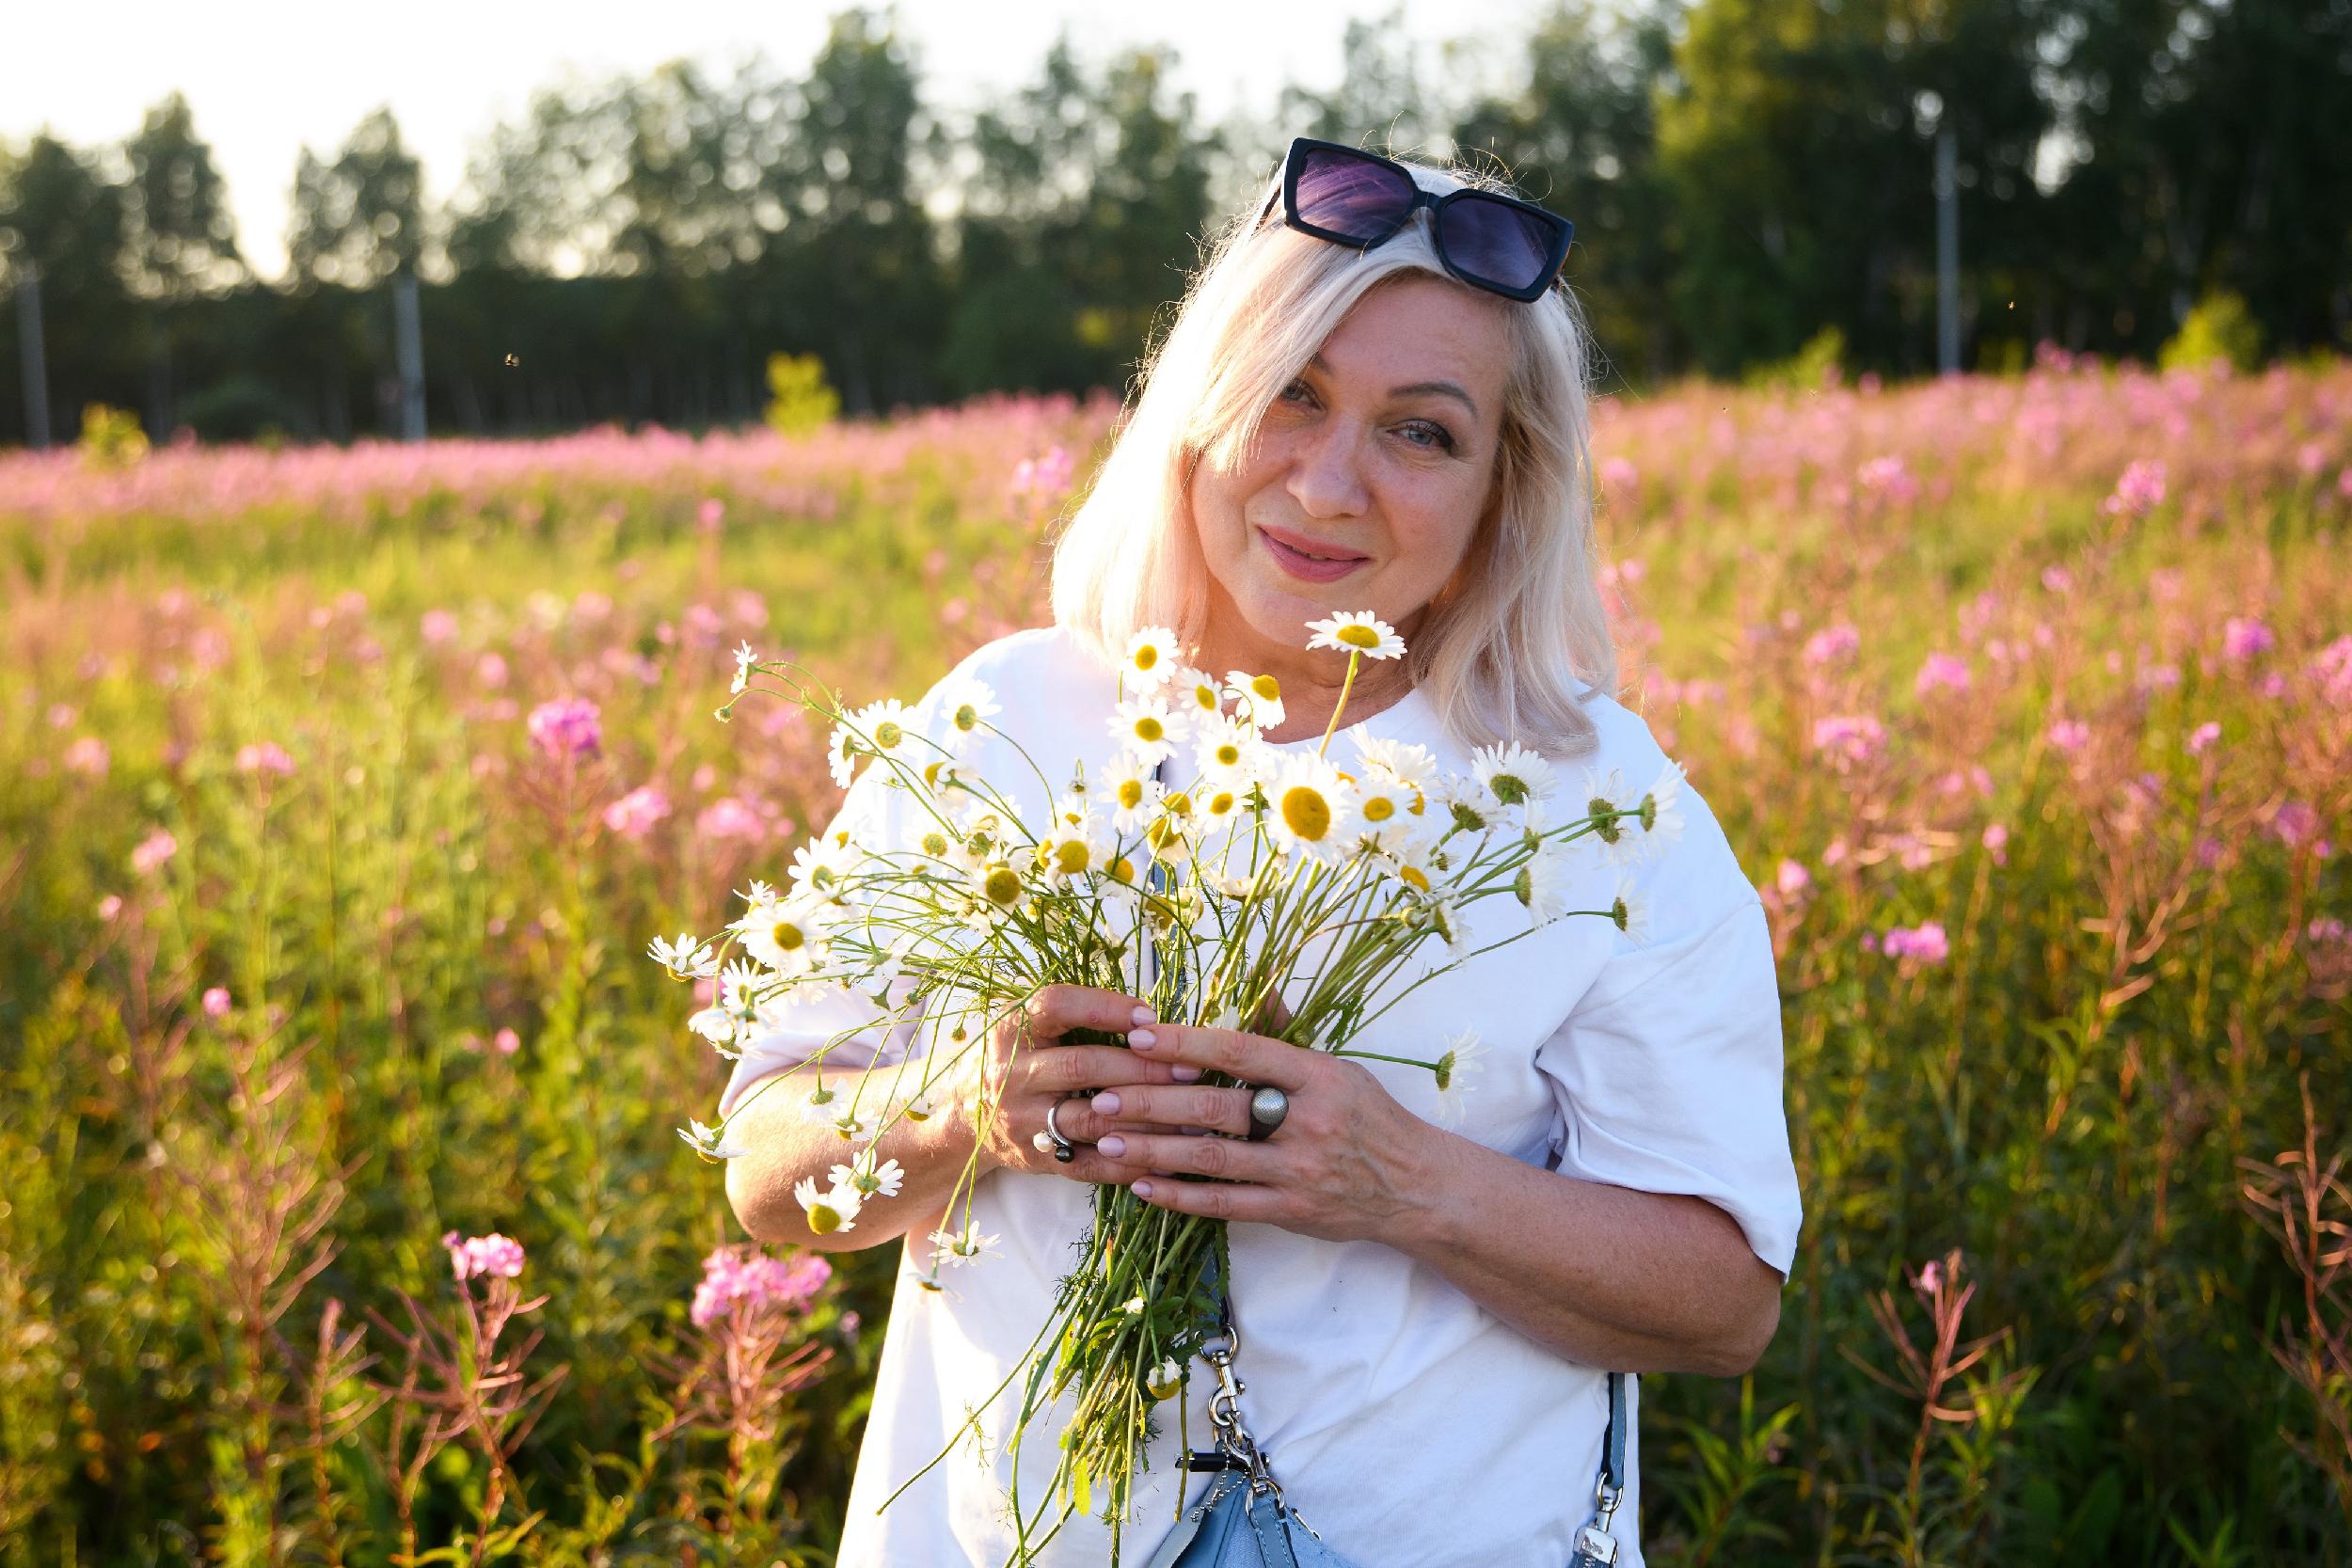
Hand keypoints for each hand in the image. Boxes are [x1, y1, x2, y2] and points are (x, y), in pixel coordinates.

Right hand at [957, 984, 1199, 1177]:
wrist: (962, 1121)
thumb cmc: (1014, 1060)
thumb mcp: (1025, 1025)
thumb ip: (1073, 1014)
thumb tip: (1151, 1015)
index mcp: (1012, 1029)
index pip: (1057, 1006)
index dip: (1105, 1008)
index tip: (1149, 1015)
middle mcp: (1011, 1074)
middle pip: (1081, 1066)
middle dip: (1140, 1067)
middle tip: (1188, 1068)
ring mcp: (1022, 1121)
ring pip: (1090, 1120)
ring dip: (1145, 1118)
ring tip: (1190, 1114)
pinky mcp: (1037, 1160)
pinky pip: (1089, 1165)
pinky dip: (1131, 1163)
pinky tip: (1168, 1157)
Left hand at [1054, 1018, 1444, 1244]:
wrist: (1417, 1187)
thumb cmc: (1370, 1118)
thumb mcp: (1338, 1067)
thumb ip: (1288, 1034)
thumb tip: (1258, 986)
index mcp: (1317, 1076)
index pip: (1242, 1053)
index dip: (1187, 1043)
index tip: (1140, 1035)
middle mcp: (1307, 1123)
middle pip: (1217, 1109)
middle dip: (1153, 1102)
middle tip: (1102, 1096)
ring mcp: (1298, 1172)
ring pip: (1212, 1159)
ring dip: (1154, 1149)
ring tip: (1107, 1140)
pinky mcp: (1292, 1212)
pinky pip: (1225, 1204)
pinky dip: (1180, 1196)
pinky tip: (1142, 1185)